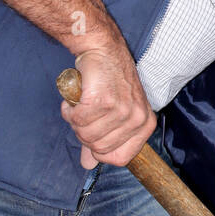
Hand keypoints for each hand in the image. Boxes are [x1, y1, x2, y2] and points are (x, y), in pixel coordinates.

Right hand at [61, 46, 156, 167]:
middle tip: (85, 114)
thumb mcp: (115, 112)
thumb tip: (88, 165)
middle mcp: (137, 119)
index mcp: (145, 126)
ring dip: (75, 121)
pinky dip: (69, 111)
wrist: (103, 50)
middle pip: (99, 148)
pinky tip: (74, 100)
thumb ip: (102, 140)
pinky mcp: (103, 101)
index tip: (95, 132)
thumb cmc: (109, 81)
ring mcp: (122, 110)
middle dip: (84, 134)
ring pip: (86, 135)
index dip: (100, 150)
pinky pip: (77, 120)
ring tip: (80, 105)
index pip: (120, 159)